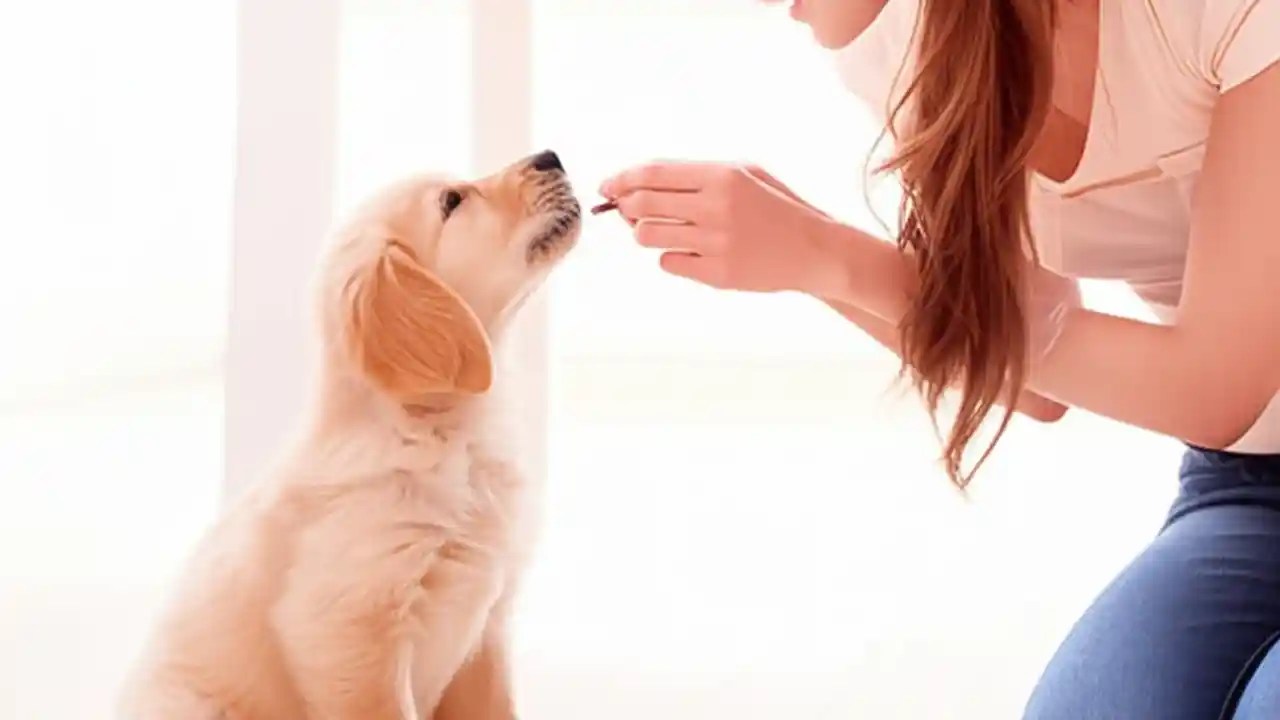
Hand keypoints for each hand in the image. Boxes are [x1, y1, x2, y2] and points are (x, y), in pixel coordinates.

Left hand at [598, 161, 835, 292]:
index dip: (622, 178)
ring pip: (647, 236)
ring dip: (643, 232)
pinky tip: (689, 251)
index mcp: (721, 176)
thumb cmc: (776, 207)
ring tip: (660, 229)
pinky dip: (670, 256)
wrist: (814, 250)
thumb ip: (696, 174)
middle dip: (624, 207)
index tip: (607, 186)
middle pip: (642, 205)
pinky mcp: (716, 274)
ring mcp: (715, 243)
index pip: (654, 173)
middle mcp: (715, 208)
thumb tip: (641, 184)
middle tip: (622, 210)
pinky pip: (668, 262)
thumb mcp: (744, 174)